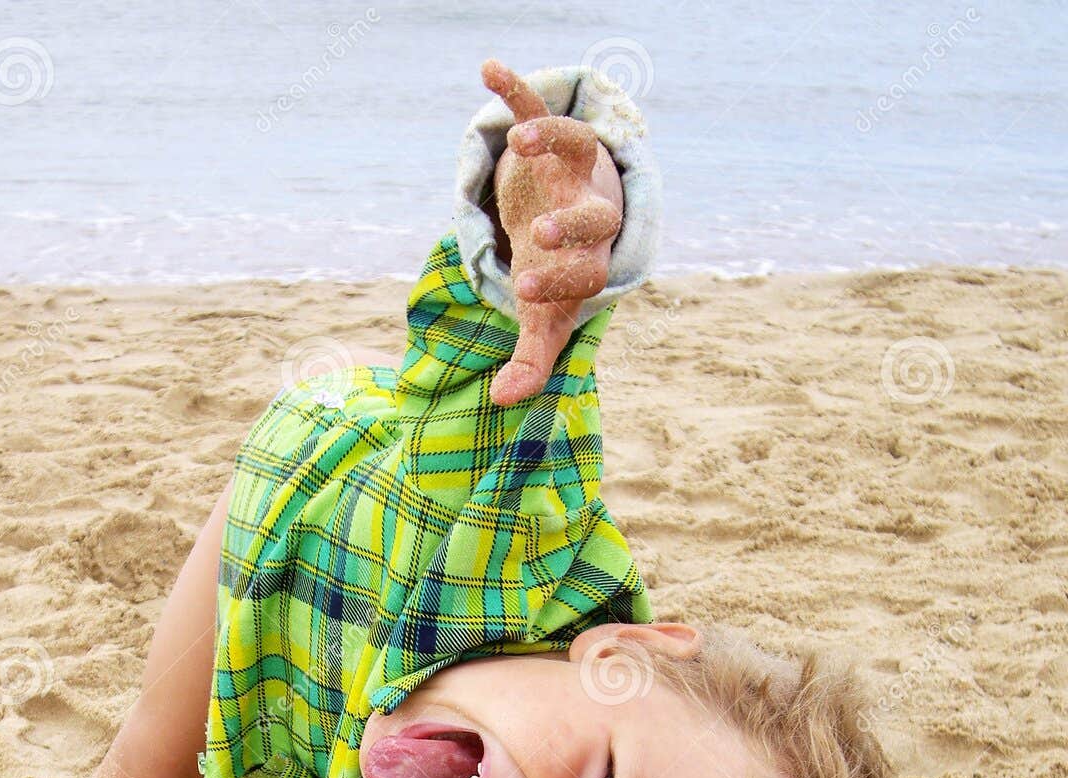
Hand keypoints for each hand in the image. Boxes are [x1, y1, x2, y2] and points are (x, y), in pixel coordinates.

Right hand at [480, 60, 623, 406]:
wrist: (567, 221)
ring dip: (554, 141)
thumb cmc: (556, 278)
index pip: (586, 274)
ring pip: (577, 148)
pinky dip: (517, 87)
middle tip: (540, 235)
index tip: (524, 285)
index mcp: (590, 264)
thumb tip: (503, 401)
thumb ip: (531, 359)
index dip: (561, 280)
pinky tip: (489, 67)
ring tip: (520, 144)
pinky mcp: (551, 138)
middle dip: (573, 225)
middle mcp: (590, 215)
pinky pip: (540, 103)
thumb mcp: (546, 318)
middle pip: (597, 217)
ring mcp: (574, 172)